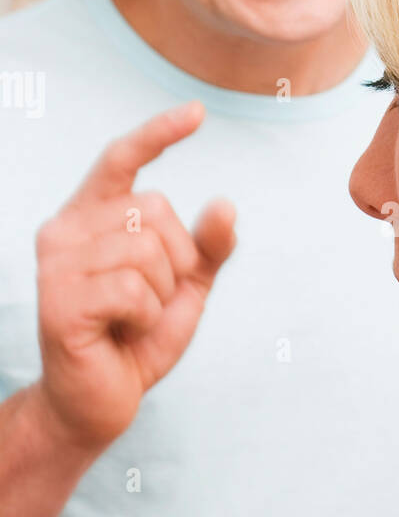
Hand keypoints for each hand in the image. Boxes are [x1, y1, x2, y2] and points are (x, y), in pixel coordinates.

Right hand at [33, 102, 235, 448]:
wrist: (99, 402)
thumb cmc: (137, 340)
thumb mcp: (185, 288)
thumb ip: (207, 247)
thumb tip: (225, 204)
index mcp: (89, 217)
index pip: (121, 159)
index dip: (158, 134)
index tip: (198, 113)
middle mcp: (64, 230)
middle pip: (154, 209)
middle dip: (177, 260)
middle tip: (150, 302)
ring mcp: (56, 264)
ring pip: (148, 251)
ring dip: (160, 295)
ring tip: (133, 320)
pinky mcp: (59, 301)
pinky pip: (134, 289)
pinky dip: (145, 316)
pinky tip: (121, 333)